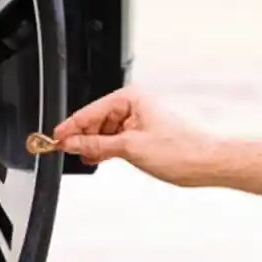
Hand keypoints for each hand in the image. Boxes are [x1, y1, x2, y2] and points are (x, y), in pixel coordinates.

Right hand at [52, 86, 216, 186]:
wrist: (208, 163)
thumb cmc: (181, 149)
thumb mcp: (130, 147)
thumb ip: (97, 144)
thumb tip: (73, 142)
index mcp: (132, 98)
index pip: (90, 111)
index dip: (71, 127)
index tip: (54, 139)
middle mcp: (136, 105)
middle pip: (96, 120)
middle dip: (81, 136)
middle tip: (66, 152)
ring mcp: (140, 120)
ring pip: (106, 131)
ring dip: (94, 145)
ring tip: (83, 157)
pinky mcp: (145, 135)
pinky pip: (117, 139)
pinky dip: (106, 149)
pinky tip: (97, 158)